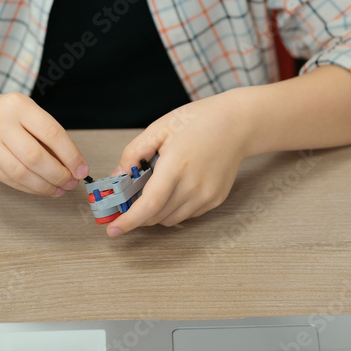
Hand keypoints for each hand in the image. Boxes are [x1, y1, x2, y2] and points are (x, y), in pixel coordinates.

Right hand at [0, 93, 88, 195]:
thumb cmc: (7, 117)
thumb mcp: (29, 113)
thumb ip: (49, 137)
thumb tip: (74, 166)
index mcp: (18, 106)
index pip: (51, 133)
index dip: (70, 155)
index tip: (82, 169)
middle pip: (34, 157)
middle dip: (58, 174)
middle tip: (71, 182)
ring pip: (20, 173)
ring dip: (44, 186)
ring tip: (59, 189)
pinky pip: (9, 180)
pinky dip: (29, 188)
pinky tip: (42, 188)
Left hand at [105, 90, 254, 236]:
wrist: (237, 124)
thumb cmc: (199, 120)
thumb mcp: (160, 128)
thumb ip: (134, 152)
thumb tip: (118, 175)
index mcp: (177, 166)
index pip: (150, 204)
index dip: (129, 221)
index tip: (113, 229)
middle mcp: (194, 185)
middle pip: (156, 215)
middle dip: (137, 212)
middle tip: (130, 196)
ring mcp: (207, 195)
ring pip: (170, 219)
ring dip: (155, 212)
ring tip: (156, 186)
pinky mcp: (215, 199)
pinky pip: (186, 214)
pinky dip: (173, 208)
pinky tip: (176, 186)